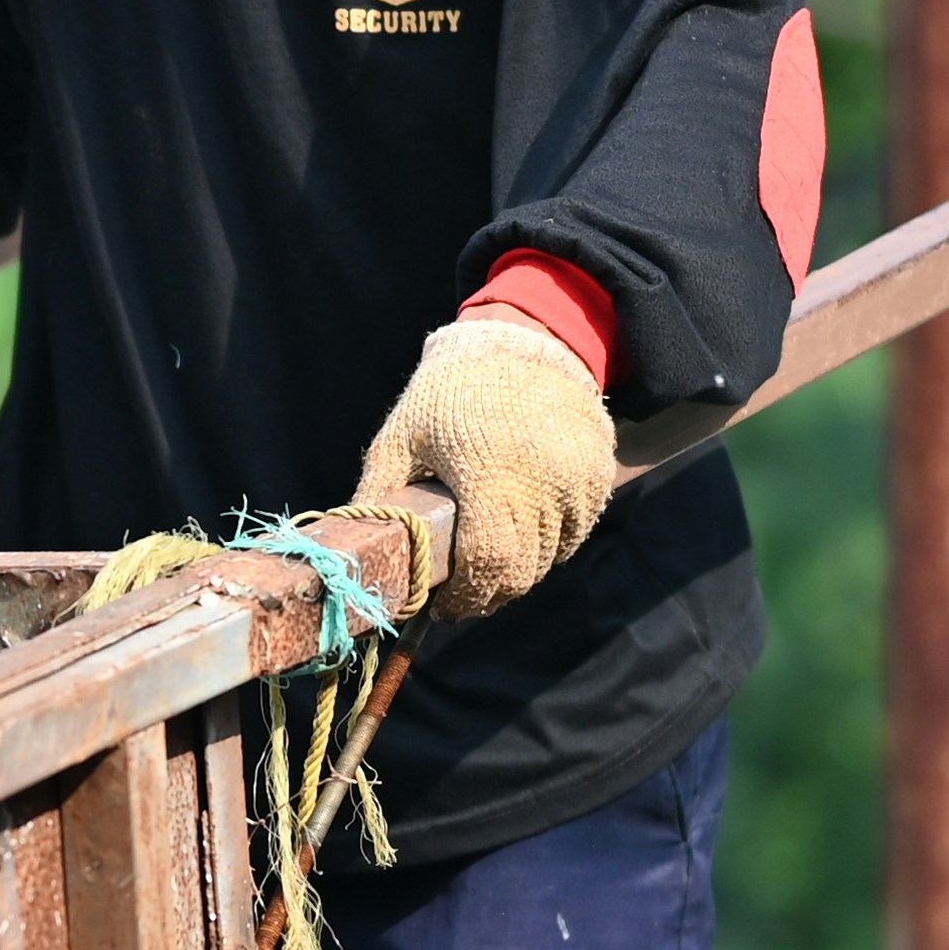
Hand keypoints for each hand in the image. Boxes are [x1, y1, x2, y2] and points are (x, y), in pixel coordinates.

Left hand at [354, 314, 616, 627]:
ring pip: (549, 560)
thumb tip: (350, 556)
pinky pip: (573, 534)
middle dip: (488, 594)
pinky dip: (546, 544)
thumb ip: (376, 498)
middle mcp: (544, 486)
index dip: (464, 599)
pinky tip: (518, 530)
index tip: (442, 607)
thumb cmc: (448, 394)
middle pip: (520, 574)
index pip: (487, 567)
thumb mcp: (400, 439)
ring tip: (486, 559)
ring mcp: (578, 483)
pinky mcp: (599, 478)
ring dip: (517, 571)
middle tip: (462, 596)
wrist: (521, 342)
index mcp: (490, 478)